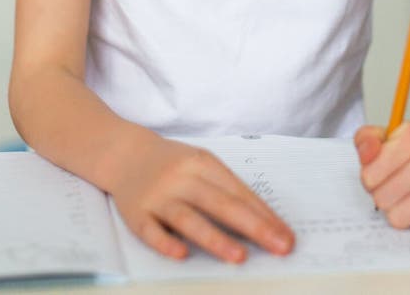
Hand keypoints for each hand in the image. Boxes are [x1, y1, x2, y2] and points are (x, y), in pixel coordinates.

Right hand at [111, 132, 294, 262]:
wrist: (124, 153)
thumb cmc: (172, 164)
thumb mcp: (201, 164)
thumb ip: (226, 189)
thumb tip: (263, 221)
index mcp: (203, 163)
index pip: (239, 191)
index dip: (264, 215)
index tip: (286, 236)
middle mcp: (182, 178)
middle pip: (220, 203)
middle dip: (253, 227)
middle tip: (278, 247)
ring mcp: (158, 196)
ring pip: (188, 218)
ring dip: (215, 238)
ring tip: (240, 257)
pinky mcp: (136, 213)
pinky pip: (151, 231)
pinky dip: (166, 242)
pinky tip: (182, 254)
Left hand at [354, 122, 409, 227]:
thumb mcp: (399, 135)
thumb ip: (369, 139)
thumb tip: (364, 155)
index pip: (369, 175)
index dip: (371, 177)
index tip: (384, 172)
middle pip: (381, 198)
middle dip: (385, 194)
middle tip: (400, 185)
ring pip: (397, 217)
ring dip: (400, 210)